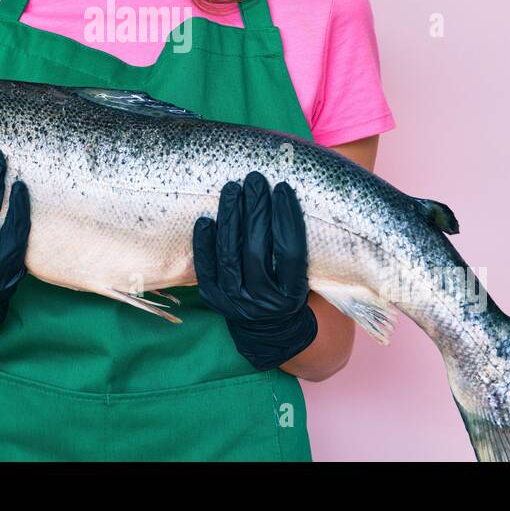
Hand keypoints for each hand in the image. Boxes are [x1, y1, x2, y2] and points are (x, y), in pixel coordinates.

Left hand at [193, 171, 317, 370]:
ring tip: (232, 189)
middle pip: (257, 251)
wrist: (269, 331)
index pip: (291, 252)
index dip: (286, 218)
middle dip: (255, 211)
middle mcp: (264, 303)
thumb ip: (303, 249)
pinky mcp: (213, 300)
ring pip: (230, 256)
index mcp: (293, 296)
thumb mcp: (305, 278)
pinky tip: (206, 218)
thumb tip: (292, 195)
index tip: (283, 187)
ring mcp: (235, 303)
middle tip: (254, 179)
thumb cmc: (291, 291)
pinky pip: (205, 268)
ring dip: (230, 219)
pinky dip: (204, 243)